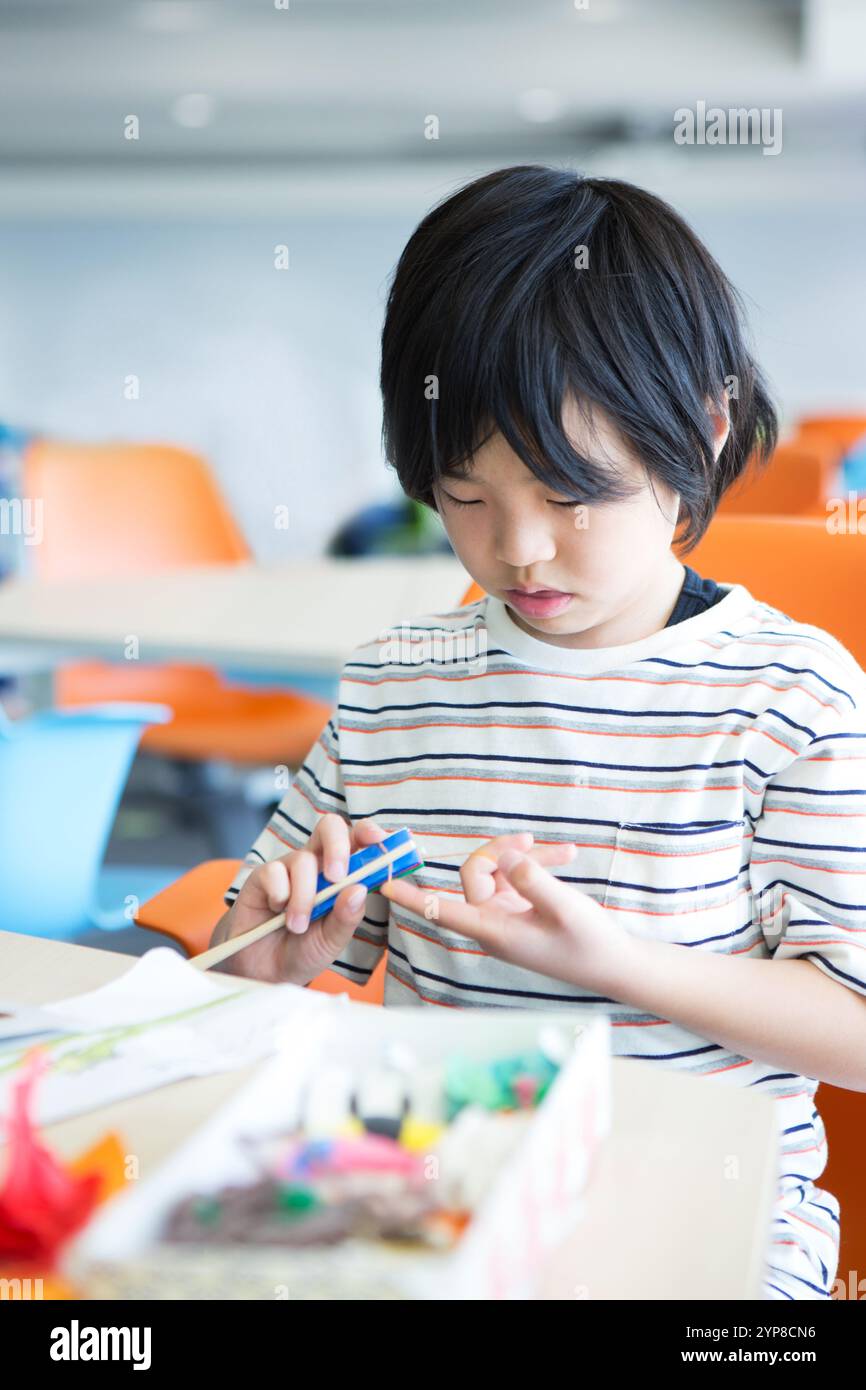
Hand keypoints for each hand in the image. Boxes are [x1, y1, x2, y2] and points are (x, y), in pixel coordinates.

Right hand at [219, 814, 387, 983]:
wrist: (267, 971)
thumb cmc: (305, 949)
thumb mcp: (333, 939)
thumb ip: (347, 916)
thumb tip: (359, 889)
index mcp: (341, 873)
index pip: (357, 840)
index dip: (369, 833)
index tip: (378, 840)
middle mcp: (316, 863)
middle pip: (329, 827)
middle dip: (337, 846)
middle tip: (336, 877)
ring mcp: (288, 867)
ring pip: (303, 860)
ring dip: (304, 897)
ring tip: (298, 926)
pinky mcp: (262, 876)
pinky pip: (274, 872)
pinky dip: (279, 896)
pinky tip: (276, 912)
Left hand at [380, 832, 627, 992]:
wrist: (616, 964)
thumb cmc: (590, 944)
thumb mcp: (564, 908)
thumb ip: (533, 881)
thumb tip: (507, 859)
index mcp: (494, 931)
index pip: (443, 912)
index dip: (414, 897)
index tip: (385, 885)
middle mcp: (494, 922)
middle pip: (475, 873)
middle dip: (501, 851)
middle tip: (533, 842)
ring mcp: (507, 915)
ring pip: (500, 870)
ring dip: (528, 855)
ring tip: (564, 852)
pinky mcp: (523, 908)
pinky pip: (518, 876)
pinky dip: (539, 863)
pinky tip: (566, 855)